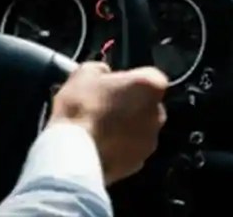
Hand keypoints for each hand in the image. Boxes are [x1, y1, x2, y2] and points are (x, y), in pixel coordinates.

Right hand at [49, 62, 168, 184]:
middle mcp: (158, 113)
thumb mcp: (84, 73)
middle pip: (147, 104)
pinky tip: (100, 145)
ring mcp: (150, 140)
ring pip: (140, 128)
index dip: (130, 80)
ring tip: (99, 128)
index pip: (149, 76)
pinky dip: (120, 147)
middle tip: (104, 105)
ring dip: (125, 127)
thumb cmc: (81, 107)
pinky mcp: (139, 163)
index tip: (114, 84)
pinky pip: (131, 149)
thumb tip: (104, 73)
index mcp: (150, 85)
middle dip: (130, 104)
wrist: (73, 153)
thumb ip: (101, 69)